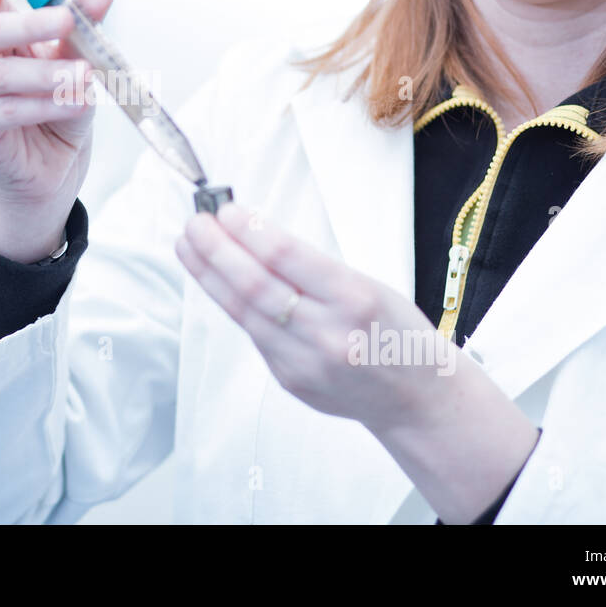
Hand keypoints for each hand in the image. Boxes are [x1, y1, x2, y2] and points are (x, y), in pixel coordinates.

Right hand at [0, 0, 113, 262]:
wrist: (53, 160)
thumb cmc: (59, 99)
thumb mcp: (78, 57)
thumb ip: (84, 25)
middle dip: (32, 24)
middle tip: (69, 22)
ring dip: (46, 75)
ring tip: (84, 76)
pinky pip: (5, 110)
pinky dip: (44, 106)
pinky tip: (75, 104)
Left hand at [175, 202, 447, 431]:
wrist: (416, 396)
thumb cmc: (393, 329)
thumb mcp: (368, 284)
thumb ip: (310, 267)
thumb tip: (250, 234)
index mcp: (355, 298)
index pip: (287, 256)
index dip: (248, 230)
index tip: (225, 210)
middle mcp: (328, 333)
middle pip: (255, 285)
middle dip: (216, 250)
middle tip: (195, 223)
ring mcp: (305, 362)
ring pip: (243, 311)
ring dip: (209, 274)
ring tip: (189, 246)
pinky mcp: (290, 380)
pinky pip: (253, 333)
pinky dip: (232, 302)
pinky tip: (216, 279)